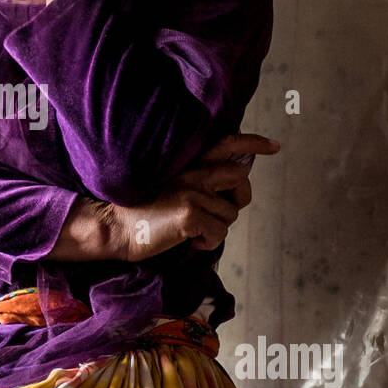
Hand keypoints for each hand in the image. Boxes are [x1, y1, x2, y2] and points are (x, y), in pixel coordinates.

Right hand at [113, 132, 279, 259]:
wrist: (113, 227)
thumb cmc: (141, 213)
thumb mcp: (169, 186)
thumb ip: (196, 182)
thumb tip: (226, 195)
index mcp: (188, 164)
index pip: (226, 143)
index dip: (253, 143)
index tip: (274, 147)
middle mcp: (193, 173)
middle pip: (240, 178)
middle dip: (238, 199)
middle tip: (220, 211)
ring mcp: (192, 192)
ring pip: (230, 214)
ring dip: (215, 228)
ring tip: (190, 230)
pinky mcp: (190, 214)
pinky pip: (219, 234)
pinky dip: (206, 244)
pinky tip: (187, 241)